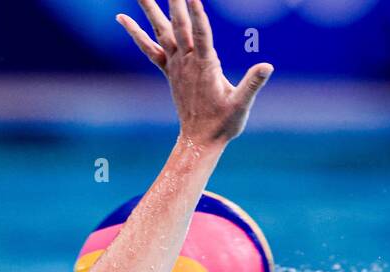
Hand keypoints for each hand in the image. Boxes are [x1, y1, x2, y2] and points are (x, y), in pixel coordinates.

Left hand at [118, 0, 271, 144]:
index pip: (202, 33)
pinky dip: (136, 33)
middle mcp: (187, 62)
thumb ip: (252, 84)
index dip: (197, 13)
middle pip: (179, 26)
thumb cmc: (224, 124)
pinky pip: (149, 48)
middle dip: (176, 3)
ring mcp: (176, 66)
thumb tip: (267, 66)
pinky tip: (122, 17)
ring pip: (161, 31)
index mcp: (206, 67)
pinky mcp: (169, 71)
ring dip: (150, 9)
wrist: (200, 140)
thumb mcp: (242, 105)